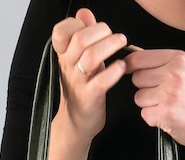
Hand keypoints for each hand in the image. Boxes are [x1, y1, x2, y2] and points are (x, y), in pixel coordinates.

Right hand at [51, 9, 128, 138]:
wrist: (77, 122)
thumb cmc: (82, 88)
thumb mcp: (78, 59)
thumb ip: (82, 34)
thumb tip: (85, 13)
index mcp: (63, 55)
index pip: (62, 30)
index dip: (79, 24)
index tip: (95, 28)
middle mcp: (68, 66)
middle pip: (80, 39)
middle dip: (101, 31)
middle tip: (116, 36)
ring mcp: (78, 82)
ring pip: (91, 56)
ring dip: (110, 46)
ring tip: (122, 43)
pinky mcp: (90, 97)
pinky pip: (101, 81)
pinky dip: (114, 71)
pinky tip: (122, 67)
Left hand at [125, 49, 184, 153]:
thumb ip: (161, 64)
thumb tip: (130, 59)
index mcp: (179, 59)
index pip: (138, 58)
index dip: (130, 67)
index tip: (130, 72)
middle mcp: (174, 73)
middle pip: (136, 78)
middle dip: (145, 89)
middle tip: (165, 97)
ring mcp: (169, 94)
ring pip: (139, 98)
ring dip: (150, 106)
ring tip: (170, 107)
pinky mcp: (165, 113)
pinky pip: (145, 114)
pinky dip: (154, 119)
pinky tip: (170, 118)